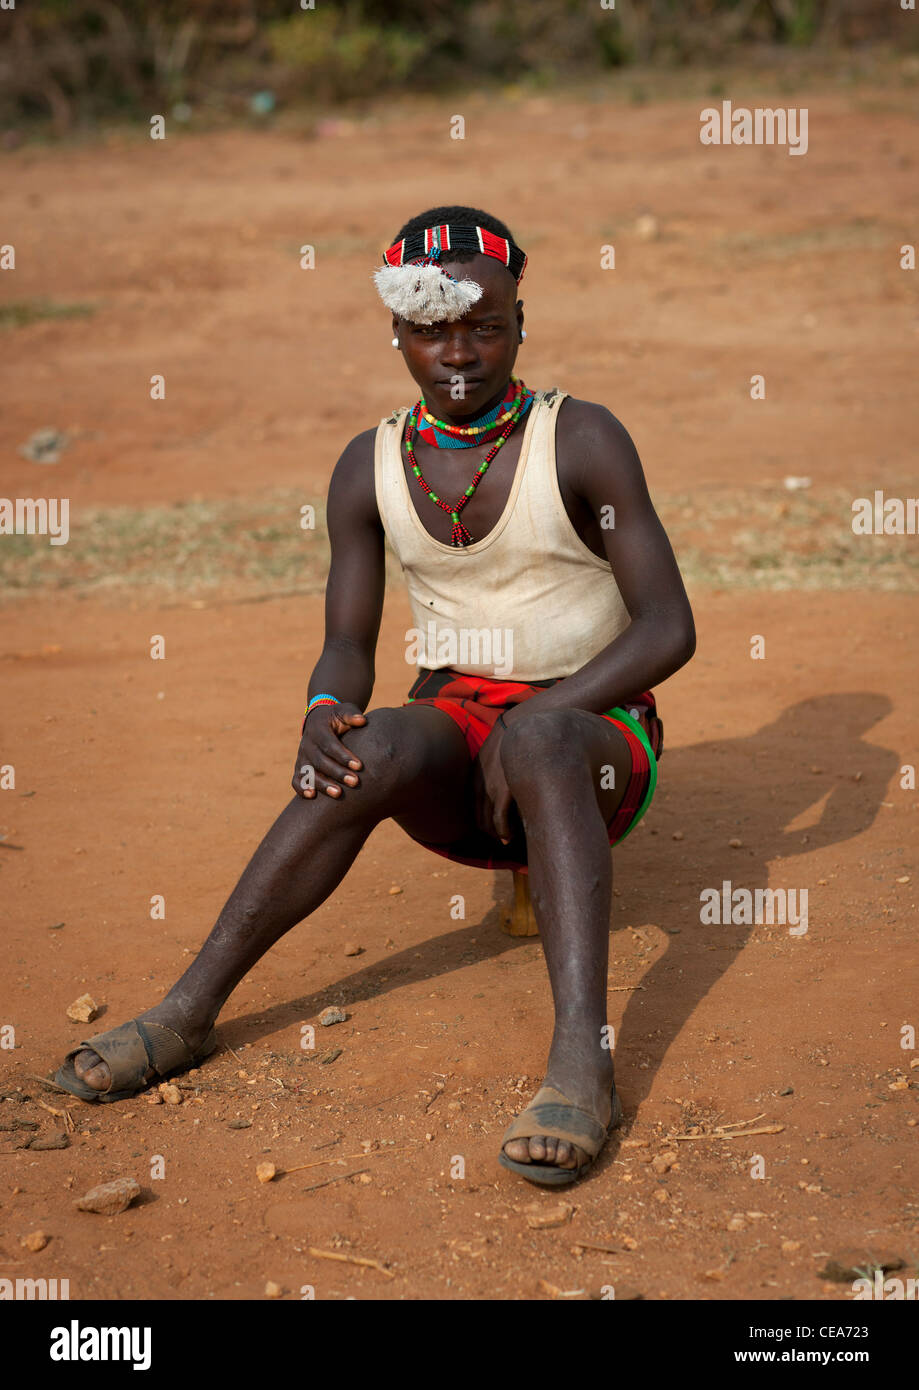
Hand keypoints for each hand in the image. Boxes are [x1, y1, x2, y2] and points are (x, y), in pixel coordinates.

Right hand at [292, 703, 366, 798]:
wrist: (318, 721)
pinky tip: (312, 796)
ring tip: (338, 794)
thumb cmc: (336, 718)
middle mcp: (307, 743)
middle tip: (354, 782)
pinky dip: (301, 788)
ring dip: (322, 784)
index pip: (330, 744)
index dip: (343, 756)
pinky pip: (296, 779)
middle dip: (337, 773)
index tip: (359, 766)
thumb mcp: (343, 711)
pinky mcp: (299, 767)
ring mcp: (302, 756)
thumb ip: (351, 715)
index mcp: (318, 729)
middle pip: (320, 761)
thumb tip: (362, 720)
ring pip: (308, 772)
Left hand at [473, 721, 516, 843]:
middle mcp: (479, 785)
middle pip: (479, 819)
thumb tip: (501, 785)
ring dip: (497, 835)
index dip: (484, 821)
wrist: (522, 726)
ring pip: (488, 824)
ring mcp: (491, 789)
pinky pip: (500, 822)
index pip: (474, 808)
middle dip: (490, 832)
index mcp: (475, 776)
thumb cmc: (514, 740)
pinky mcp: (504, 792)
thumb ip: (493, 770)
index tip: (496, 828)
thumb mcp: (496, 753)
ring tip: (508, 839)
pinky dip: (504, 832)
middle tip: (503, 838)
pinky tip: (511, 836)